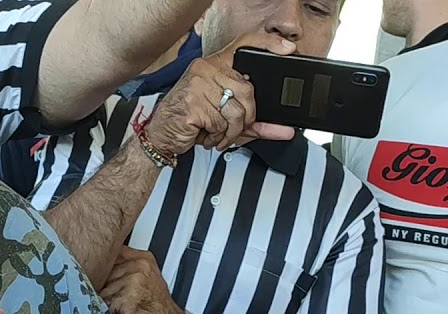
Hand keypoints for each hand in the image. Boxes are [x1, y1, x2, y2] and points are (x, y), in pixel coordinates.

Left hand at [103, 247, 186, 313]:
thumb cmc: (156, 308)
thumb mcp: (144, 279)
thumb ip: (124, 269)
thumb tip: (97, 266)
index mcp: (141, 258)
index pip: (109, 254)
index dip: (102, 270)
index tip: (105, 281)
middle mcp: (138, 266)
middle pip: (102, 274)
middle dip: (105, 291)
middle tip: (119, 301)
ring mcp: (134, 281)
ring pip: (102, 292)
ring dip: (109, 305)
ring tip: (124, 311)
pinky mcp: (130, 298)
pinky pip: (106, 306)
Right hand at [146, 32, 296, 155]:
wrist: (161, 135)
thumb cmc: (191, 121)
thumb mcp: (226, 119)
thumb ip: (256, 123)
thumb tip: (284, 130)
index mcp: (215, 65)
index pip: (244, 44)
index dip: (267, 44)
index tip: (286, 49)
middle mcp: (206, 69)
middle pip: (248, 90)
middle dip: (246, 118)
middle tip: (231, 127)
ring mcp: (198, 84)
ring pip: (236, 111)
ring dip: (230, 131)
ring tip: (216, 132)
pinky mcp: (193, 102)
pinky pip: (221, 122)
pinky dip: (217, 136)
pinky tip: (206, 133)